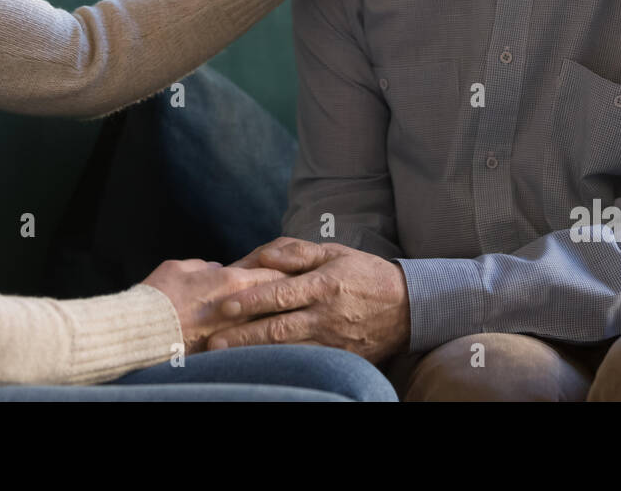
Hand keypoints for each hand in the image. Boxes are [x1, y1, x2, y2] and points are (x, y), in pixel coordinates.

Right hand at [140, 258, 288, 353]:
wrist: (141, 331)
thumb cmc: (158, 295)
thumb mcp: (181, 268)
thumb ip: (205, 267)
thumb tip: (216, 269)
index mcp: (230, 281)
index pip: (273, 273)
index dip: (287, 272)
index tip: (296, 274)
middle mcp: (239, 307)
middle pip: (278, 300)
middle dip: (291, 298)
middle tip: (303, 298)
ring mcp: (234, 332)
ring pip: (270, 325)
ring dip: (282, 321)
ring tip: (293, 321)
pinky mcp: (226, 353)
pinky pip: (254, 345)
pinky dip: (264, 342)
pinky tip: (270, 343)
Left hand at [207, 239, 410, 363]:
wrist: (407, 308)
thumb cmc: (365, 274)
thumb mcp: (336, 253)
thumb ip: (299, 252)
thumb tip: (265, 256)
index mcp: (324, 284)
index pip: (282, 294)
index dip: (252, 300)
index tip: (225, 305)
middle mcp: (326, 315)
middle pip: (279, 328)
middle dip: (244, 337)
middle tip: (213, 342)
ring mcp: (332, 341)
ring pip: (288, 351)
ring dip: (256, 355)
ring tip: (226, 358)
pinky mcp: (339, 358)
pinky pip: (305, 362)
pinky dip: (280, 365)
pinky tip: (258, 367)